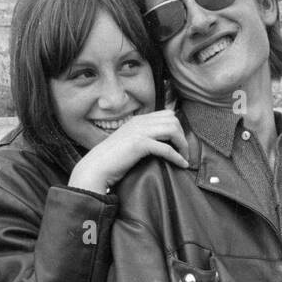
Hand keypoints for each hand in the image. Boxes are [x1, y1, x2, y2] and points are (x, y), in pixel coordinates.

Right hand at [68, 110, 188, 194]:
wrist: (97, 167)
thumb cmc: (112, 160)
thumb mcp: (128, 142)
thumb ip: (141, 138)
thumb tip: (158, 142)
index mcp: (137, 120)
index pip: (167, 114)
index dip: (178, 128)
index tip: (180, 143)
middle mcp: (139, 122)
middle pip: (173, 119)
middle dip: (182, 135)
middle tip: (184, 152)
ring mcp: (139, 132)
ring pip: (172, 130)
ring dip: (183, 145)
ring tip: (184, 158)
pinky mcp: (140, 144)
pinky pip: (166, 148)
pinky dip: (177, 157)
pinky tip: (182, 165)